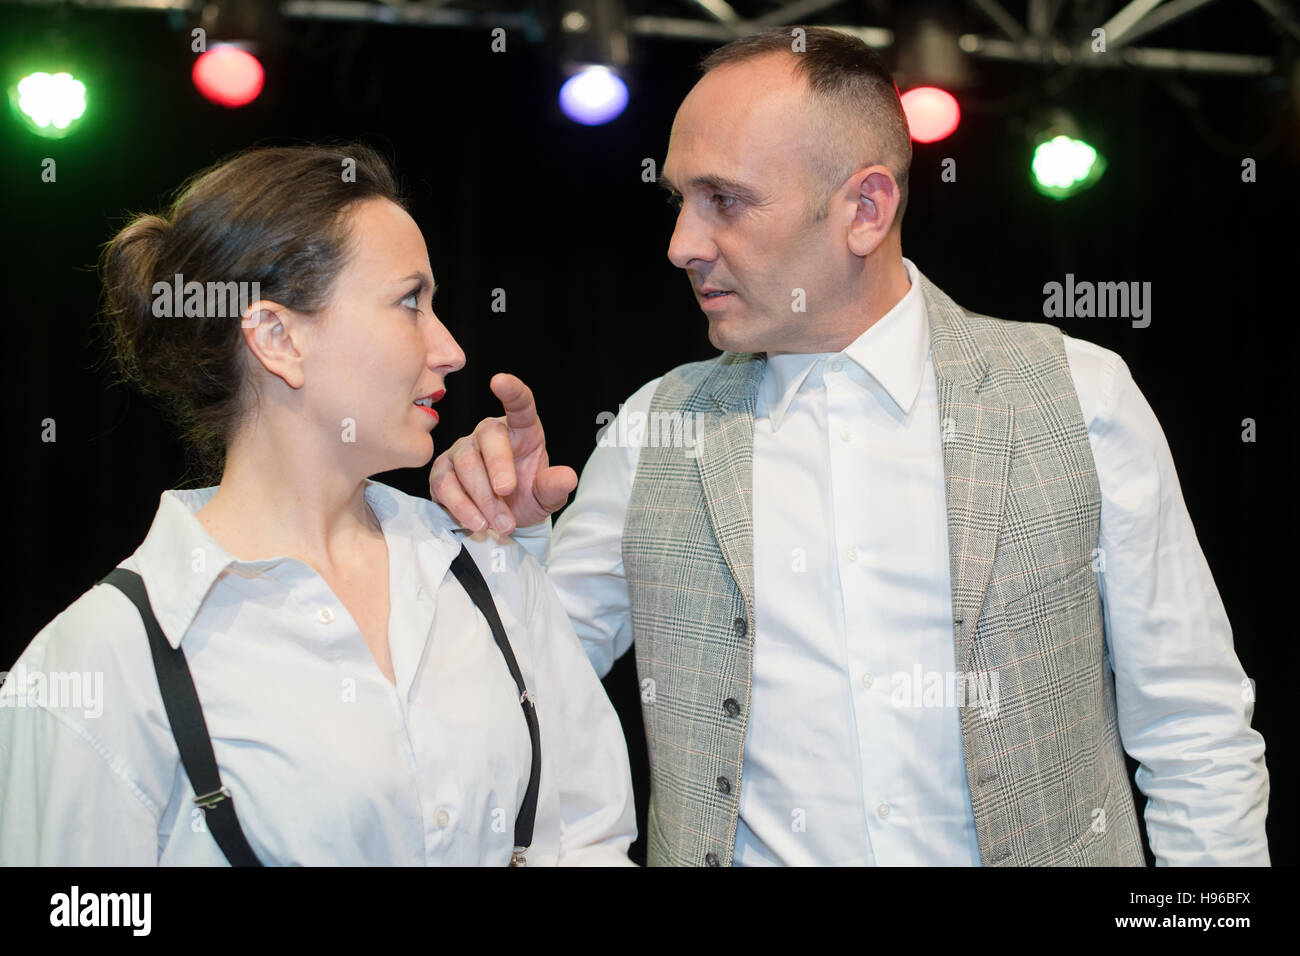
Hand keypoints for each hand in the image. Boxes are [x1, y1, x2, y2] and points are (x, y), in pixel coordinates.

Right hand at [428, 373, 577, 532]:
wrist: (501, 520)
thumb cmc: (526, 497)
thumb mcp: (546, 497)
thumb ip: (554, 487)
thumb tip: (568, 477)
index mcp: (522, 431)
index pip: (519, 405)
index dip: (511, 392)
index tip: (500, 381)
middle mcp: (489, 434)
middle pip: (489, 437)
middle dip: (498, 466)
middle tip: (508, 492)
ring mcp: (462, 450)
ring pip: (466, 464)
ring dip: (484, 497)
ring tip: (501, 523)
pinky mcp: (442, 472)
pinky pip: (445, 484)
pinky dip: (462, 506)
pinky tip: (478, 522)